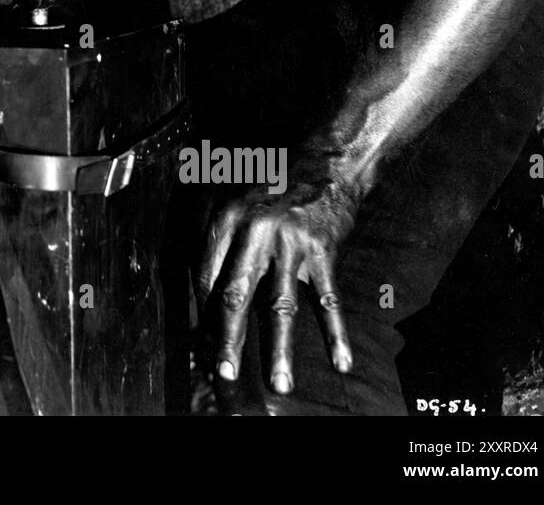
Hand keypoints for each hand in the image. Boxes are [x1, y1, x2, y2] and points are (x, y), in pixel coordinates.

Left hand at [197, 172, 360, 395]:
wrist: (326, 162)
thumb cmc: (275, 182)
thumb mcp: (235, 198)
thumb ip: (219, 237)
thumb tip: (206, 289)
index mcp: (226, 220)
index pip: (207, 277)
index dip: (204, 312)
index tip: (203, 342)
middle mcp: (253, 232)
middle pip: (236, 295)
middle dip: (227, 338)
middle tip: (224, 371)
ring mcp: (289, 243)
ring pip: (281, 305)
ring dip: (279, 348)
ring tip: (280, 382)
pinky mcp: (322, 251)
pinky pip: (328, 300)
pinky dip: (335, 333)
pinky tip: (340, 360)